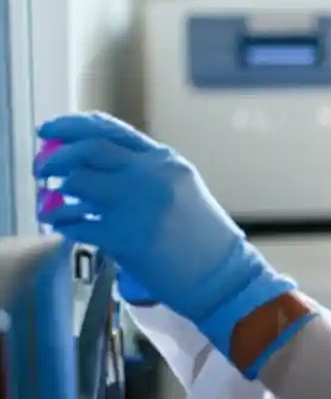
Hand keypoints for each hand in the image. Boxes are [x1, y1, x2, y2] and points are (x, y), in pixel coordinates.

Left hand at [33, 112, 295, 359]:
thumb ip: (141, 174)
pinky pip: (76, 223)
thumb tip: (85, 171)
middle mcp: (151, 175)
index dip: (72, 125)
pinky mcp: (124, 236)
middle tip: (41, 167)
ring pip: (77, 182)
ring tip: (51, 202)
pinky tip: (62, 225)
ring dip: (55, 192)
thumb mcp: (179, 190)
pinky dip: (61, 223)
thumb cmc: (199, 236)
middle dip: (56, 156)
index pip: (110, 130)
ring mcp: (138, 204)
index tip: (49, 131)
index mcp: (165, 160)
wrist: (222, 272)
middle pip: (89, 149)